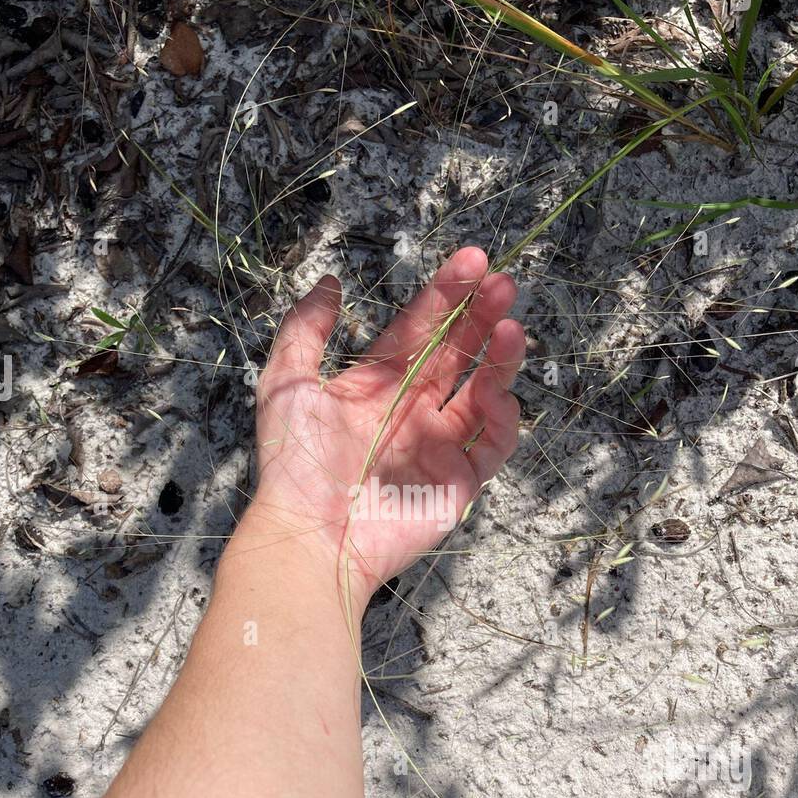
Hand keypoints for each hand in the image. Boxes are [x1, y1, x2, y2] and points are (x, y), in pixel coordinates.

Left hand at [237, 247, 524, 606]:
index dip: (446, 295)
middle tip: (503, 282)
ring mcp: (437, 447)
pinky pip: (492, 443)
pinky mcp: (458, 482)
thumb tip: (330, 283)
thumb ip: (306, 329)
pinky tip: (493, 388)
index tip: (472, 261)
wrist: (310, 536)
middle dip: (482, 316)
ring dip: (501, 358)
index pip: (420, 330)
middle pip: (458, 354)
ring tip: (511, 327)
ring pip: (484, 392)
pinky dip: (502, 414)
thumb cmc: (294, 464)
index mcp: (375, 386)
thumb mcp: (286, 382)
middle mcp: (410, 411)